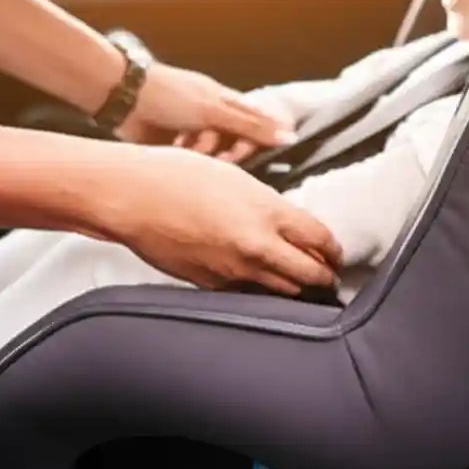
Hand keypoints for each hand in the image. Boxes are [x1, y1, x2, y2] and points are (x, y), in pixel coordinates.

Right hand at [103, 146, 341, 294]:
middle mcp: (258, 245)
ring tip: (303, 285)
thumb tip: (286, 222)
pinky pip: (248, 293)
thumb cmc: (177, 175)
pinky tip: (260, 284)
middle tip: (329, 276)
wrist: (132, 196)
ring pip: (283, 291)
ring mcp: (234, 270)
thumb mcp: (236, 178)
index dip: (335, 250)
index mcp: (268, 212)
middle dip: (324, 277)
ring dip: (297, 288)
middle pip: (311, 274)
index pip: (321, 239)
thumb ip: (268, 204)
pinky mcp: (211, 284)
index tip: (336, 253)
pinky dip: (260, 290)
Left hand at [117, 62, 296, 148]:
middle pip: (235, 145)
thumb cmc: (170, 95)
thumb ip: (251, 125)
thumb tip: (290, 135)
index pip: (258, 127)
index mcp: (228, 102)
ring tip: (186, 145)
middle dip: (224, 151)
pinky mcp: (176, 146)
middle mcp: (215, 117)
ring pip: (213, 157)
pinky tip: (174, 152)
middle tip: (211, 151)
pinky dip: (186, 159)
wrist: (124, 98)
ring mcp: (195, 131)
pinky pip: (192, 162)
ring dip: (202, 155)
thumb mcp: (214, 110)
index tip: (241, 153)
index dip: (254, 143)